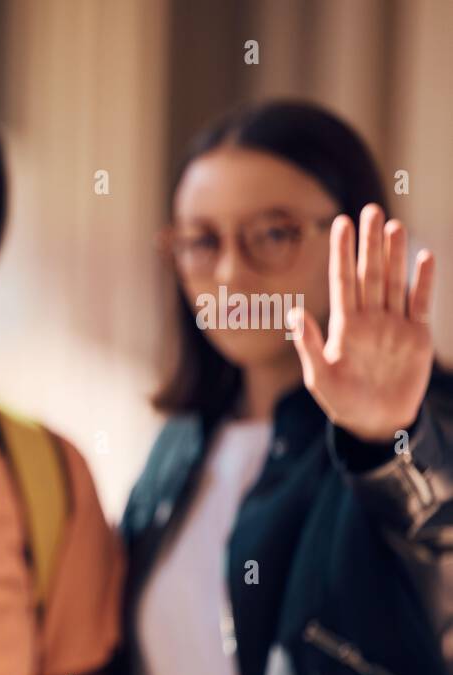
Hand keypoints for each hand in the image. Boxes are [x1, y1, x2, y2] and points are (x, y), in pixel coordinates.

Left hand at [290, 204, 434, 443]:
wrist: (376, 421)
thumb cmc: (343, 400)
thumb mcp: (319, 375)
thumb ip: (307, 344)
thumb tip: (293, 312)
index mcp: (344, 325)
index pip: (342, 280)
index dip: (342, 253)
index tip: (340, 224)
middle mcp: (369, 318)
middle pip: (370, 273)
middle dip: (370, 243)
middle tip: (371, 210)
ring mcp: (394, 324)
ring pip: (394, 281)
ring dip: (395, 254)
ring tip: (394, 225)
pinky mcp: (417, 335)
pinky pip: (420, 302)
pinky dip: (423, 281)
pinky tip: (424, 257)